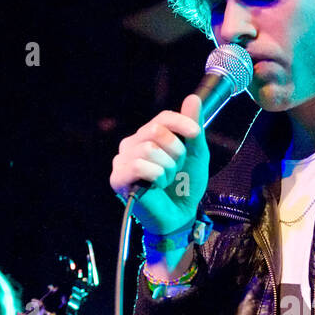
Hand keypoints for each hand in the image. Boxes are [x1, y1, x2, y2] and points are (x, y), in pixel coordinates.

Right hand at [110, 92, 209, 235]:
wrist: (180, 215)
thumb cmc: (185, 185)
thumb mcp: (196, 155)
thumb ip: (194, 130)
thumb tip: (192, 98)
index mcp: (148, 136)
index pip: (162, 118)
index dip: (180, 123)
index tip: (195, 134)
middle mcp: (131, 144)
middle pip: (155, 131)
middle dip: (175, 151)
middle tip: (177, 168)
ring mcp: (122, 161)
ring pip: (149, 149)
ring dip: (167, 167)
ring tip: (166, 179)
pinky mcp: (118, 178)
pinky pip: (139, 165)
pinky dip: (156, 176)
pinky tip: (156, 186)